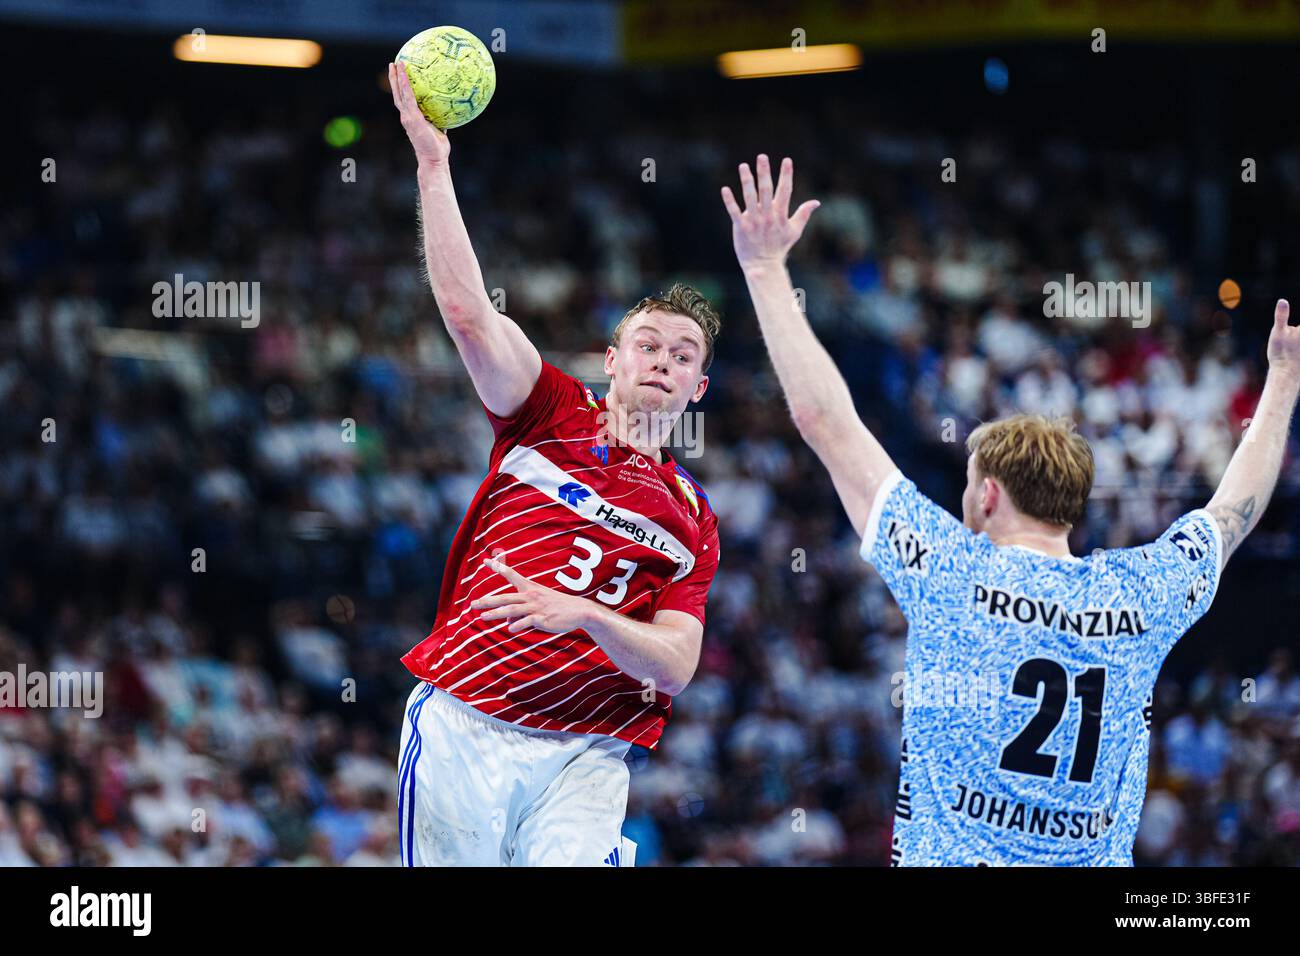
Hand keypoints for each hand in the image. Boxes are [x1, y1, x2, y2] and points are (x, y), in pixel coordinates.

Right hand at [388, 60, 449, 165]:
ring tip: (395, 64)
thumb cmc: (437, 147)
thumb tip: (450, 107)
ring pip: (400, 93)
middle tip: (393, 64)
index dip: (400, 87)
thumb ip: (440, 117)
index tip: (400, 75)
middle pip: (397, 94)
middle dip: (393, 79)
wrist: (434, 159)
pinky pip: (408, 98)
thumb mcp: (440, 128)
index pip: (404, 100)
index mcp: (411, 118)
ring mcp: (408, 117)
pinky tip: (405, 75)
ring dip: (397, 78)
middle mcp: (406, 116)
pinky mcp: (412, 118)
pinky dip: (405, 85)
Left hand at [471, 558, 593, 633]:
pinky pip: (527, 621)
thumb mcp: (538, 606)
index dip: (498, 567)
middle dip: (488, 600)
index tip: (486, 560)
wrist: (579, 611)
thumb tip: (508, 621)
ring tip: (482, 617)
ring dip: (496, 613)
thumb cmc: (557, 607)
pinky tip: (511, 629)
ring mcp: (536, 607)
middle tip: (473, 604)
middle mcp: (531, 596)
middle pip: (505, 597)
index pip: (511, 574)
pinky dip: (517, 625)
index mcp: (530, 588)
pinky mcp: (542, 618)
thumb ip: (521, 612)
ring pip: (512, 609)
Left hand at [721, 154, 819, 269]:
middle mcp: (767, 215)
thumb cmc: (779, 247)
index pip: (785, 191)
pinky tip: (725, 189)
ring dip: (746, 181)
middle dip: (764, 173)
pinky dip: (729, 201)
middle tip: (762, 156)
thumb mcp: (795, 231)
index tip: (787, 160)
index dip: (786, 175)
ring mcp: (753, 221)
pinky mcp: (741, 227)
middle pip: (766, 190)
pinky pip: (734, 212)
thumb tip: (816, 202)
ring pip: (749, 197)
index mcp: (780, 214)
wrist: (764, 265)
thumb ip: (804, 214)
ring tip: (743, 166)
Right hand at [1268, 298, 1299, 382]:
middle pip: (1298, 330)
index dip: (1295, 327)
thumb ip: (1281, 316)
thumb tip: (1282, 301)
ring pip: (1297, 336)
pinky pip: (1297, 346)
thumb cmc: (1282, 352)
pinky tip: (1294, 347)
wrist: (1286, 373)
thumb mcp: (1278, 332)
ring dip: (1295, 335)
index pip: (1299, 326)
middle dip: (1295, 331)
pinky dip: (1295, 344)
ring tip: (1289, 344)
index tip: (1288, 321)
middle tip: (1287, 336)